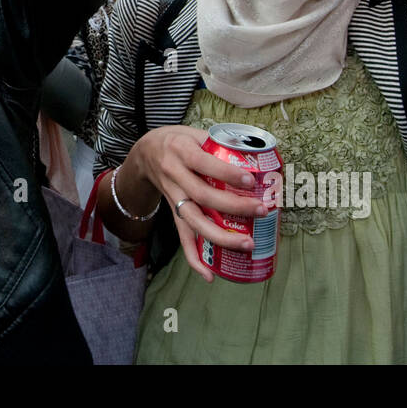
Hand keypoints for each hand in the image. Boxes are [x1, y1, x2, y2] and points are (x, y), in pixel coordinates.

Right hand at [127, 125, 268, 282]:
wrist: (144, 153)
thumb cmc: (177, 141)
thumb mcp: (193, 133)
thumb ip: (220, 143)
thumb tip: (257, 154)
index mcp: (181, 151)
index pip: (204, 163)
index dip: (227, 173)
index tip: (251, 180)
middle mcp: (174, 175)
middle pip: (202, 196)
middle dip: (233, 206)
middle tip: (261, 210)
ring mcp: (172, 196)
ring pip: (193, 221)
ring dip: (220, 236)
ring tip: (247, 244)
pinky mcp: (173, 213)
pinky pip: (181, 237)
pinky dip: (194, 259)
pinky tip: (210, 275)